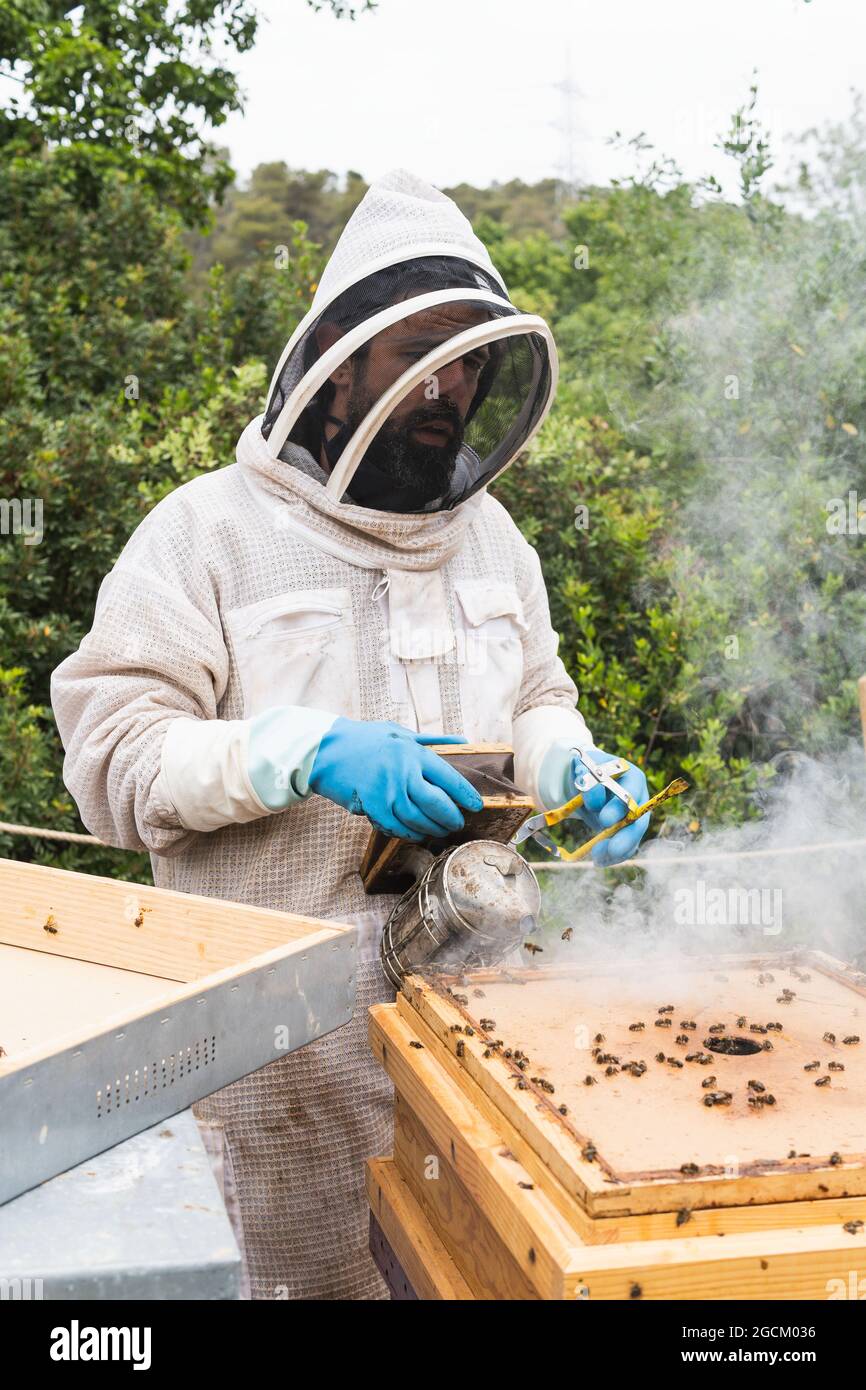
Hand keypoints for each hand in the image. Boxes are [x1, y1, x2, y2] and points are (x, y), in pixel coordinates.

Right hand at [309, 718, 483, 841]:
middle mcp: (402, 773)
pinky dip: (410, 834)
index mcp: (413, 753)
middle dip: (452, 817)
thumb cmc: (366, 739)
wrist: (326, 750)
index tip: (476, 805)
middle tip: (459, 823)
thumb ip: (433, 740)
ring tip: (441, 830)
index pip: (448, 778)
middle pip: (437, 804)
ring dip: (433, 829)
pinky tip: (418, 834)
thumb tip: (464, 742)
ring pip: (418, 819)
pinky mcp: (372, 807)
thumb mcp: (401, 732)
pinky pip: (397, 827)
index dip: (465, 794)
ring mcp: (386, 792)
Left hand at [570, 746, 649, 865]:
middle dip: (625, 836)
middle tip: (609, 849)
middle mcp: (639, 798)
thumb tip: (595, 796)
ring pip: (633, 836)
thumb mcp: (583, 767)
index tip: (604, 820)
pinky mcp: (628, 830)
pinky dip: (614, 856)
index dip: (619, 808)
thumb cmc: (587, 770)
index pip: (631, 793)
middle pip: (638, 820)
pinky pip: (626, 847)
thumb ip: (586, 776)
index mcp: (632, 777)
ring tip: (598, 858)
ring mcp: (636, 816)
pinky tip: (601, 861)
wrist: (587, 779)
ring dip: (618, 850)